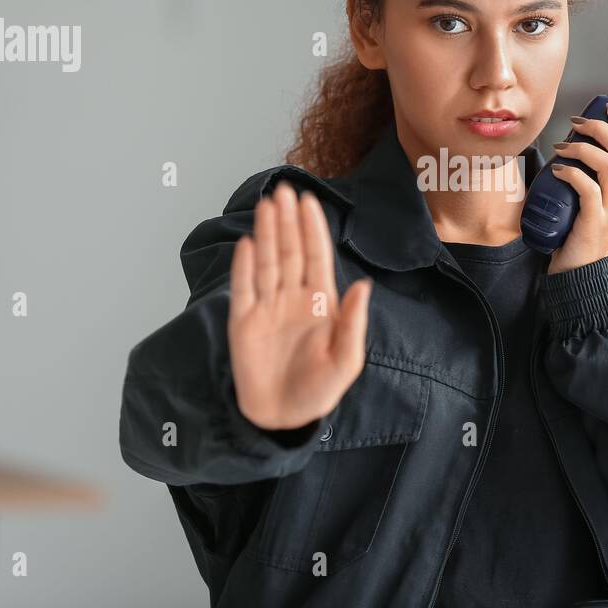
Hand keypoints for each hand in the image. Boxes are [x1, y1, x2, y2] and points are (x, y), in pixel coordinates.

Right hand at [228, 180, 372, 430]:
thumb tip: (364, 285)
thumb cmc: (319, 390)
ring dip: (268, 233)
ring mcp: (267, 308)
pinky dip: (244, 265)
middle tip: (284, 190)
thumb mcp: (346, 361)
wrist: (283, 417)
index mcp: (321, 303)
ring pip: (268, 262)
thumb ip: (354, 323)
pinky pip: (244, 287)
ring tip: (267, 205)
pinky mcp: (243, 322)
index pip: (316, 257)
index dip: (313, 229)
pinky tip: (248, 243)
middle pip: (290, 252)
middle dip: (288, 221)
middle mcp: (293, 299)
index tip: (308, 201)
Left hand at [546, 104, 607, 274]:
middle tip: (577, 123)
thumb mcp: (596, 202)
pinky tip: (558, 169)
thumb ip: (594, 177)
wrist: (578, 276)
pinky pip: (588, 188)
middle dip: (602, 127)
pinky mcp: (595, 222)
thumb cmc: (579, 234)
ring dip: (584, 147)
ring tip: (563, 147)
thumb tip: (572, 142)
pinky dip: (571, 172)